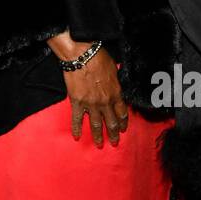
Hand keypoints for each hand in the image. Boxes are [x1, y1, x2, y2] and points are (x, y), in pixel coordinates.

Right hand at [48, 31, 128, 146]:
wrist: (81, 55)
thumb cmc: (98, 57)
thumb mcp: (114, 69)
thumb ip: (115, 83)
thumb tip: (116, 88)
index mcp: (116, 93)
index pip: (122, 112)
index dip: (123, 122)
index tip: (123, 129)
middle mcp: (105, 102)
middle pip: (111, 122)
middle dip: (113, 134)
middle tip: (114, 142)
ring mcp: (91, 104)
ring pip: (96, 124)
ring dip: (98, 136)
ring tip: (100, 145)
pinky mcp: (77, 102)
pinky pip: (77, 119)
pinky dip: (77, 128)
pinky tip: (76, 136)